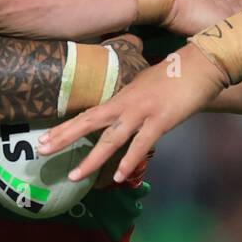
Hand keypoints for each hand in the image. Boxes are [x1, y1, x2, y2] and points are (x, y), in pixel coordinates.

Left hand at [38, 43, 228, 183]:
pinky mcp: (160, 120)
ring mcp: (141, 112)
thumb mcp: (143, 88)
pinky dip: (129, 161)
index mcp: (120, 98)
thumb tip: (118, 117)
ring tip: (74, 176)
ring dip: (91, 158)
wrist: (200, 66)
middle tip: (41, 150)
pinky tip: (117, 175)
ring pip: (111, 138)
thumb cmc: (173, 77)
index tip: (43, 139)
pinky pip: (141, 144)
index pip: (87, 115)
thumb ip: (129, 103)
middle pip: (89, 122)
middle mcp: (125, 105)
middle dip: (64, 137)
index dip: (65, 128)